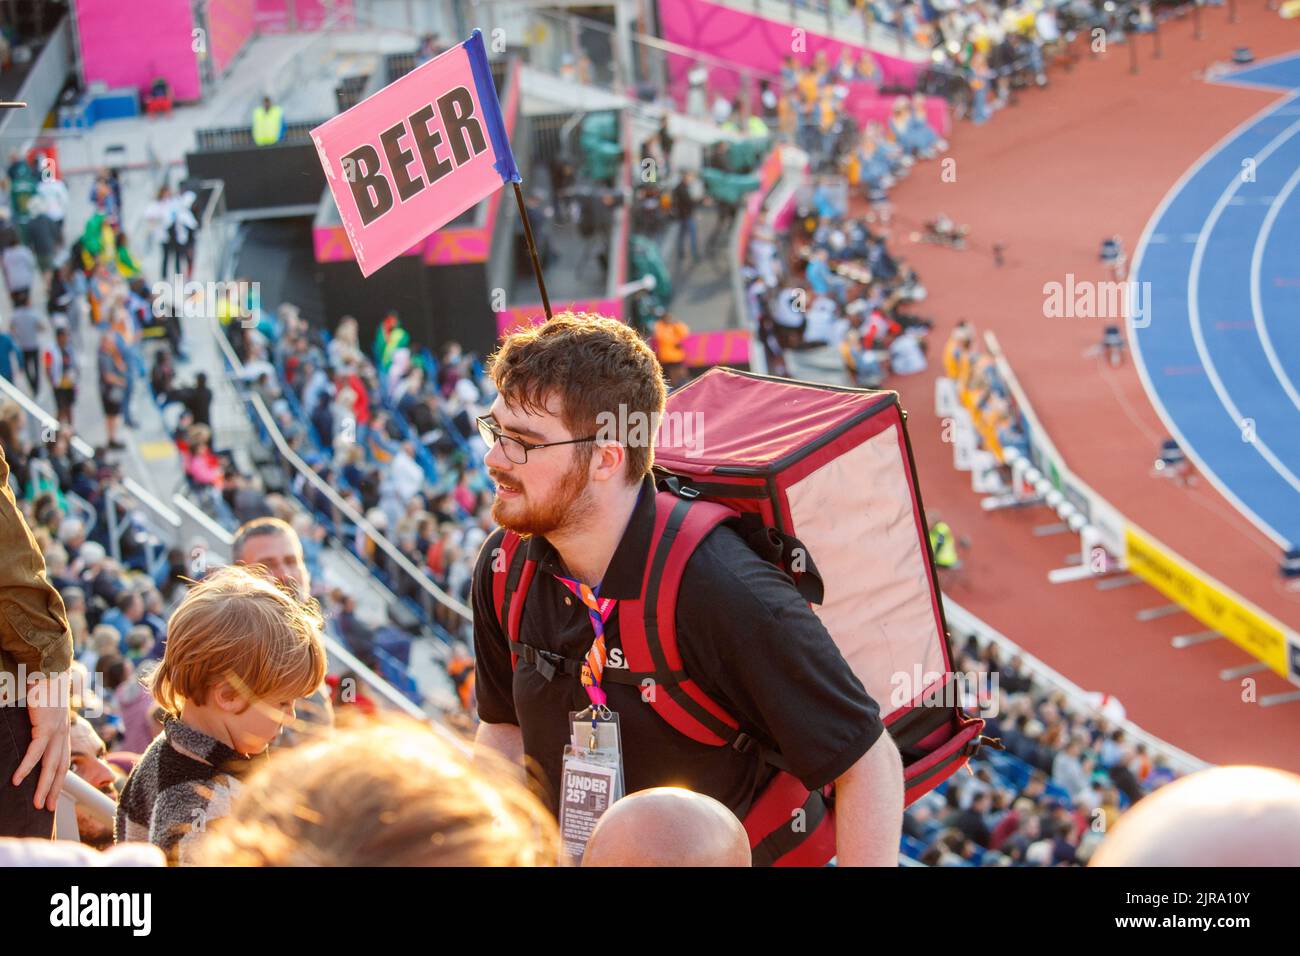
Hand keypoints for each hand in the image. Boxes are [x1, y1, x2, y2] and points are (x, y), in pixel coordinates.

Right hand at [13, 674, 70, 810]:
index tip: (52, 797)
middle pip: (60, 769)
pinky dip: (27, 767)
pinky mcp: (46, 726)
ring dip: (43, 786)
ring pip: (51, 765)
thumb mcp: (44, 716)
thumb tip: (31, 743)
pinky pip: (36, 751)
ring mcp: (57, 731)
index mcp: (63, 734)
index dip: (59, 781)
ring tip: (35, 802)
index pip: (63, 763)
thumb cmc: (44, 692)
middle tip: (45, 808)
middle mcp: (63, 735)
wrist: (49, 672)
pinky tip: (18, 780)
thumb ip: (40, 731)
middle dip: (53, 791)